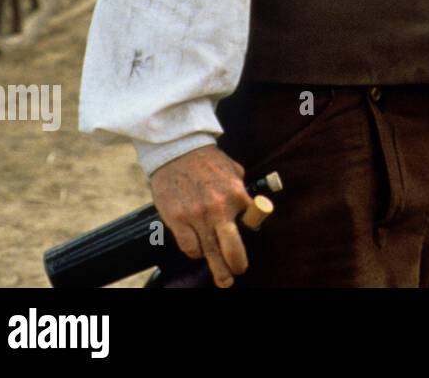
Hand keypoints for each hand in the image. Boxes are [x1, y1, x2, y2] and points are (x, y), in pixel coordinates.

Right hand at [150, 145, 251, 287]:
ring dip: (216, 267)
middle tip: (237, 274)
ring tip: (222, 278)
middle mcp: (219, 208)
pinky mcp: (177, 220)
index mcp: (237, 195)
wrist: (177, 150)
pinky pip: (189, 247)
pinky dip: (195, 252)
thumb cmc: (207, 161)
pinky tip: (198, 253)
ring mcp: (197, 216)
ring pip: (209, 252)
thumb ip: (241, 190)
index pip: (252, 222)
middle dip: (236, 265)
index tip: (249, 240)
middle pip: (232, 248)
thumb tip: (251, 207)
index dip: (251, 232)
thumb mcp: (234, 171)